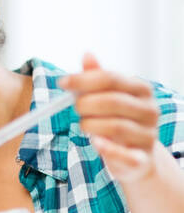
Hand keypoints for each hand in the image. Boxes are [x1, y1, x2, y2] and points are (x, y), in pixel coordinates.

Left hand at [61, 53, 161, 182]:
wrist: (136, 156)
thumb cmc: (117, 120)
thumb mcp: (107, 97)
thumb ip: (96, 78)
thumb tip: (87, 54)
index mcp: (141, 89)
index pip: (111, 79)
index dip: (83, 80)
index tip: (62, 83)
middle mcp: (150, 110)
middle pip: (113, 101)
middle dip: (86, 104)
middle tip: (75, 108)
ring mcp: (148, 135)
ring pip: (116, 127)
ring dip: (91, 125)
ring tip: (85, 126)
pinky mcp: (142, 158)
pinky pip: (126, 154)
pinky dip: (108, 149)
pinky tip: (96, 143)